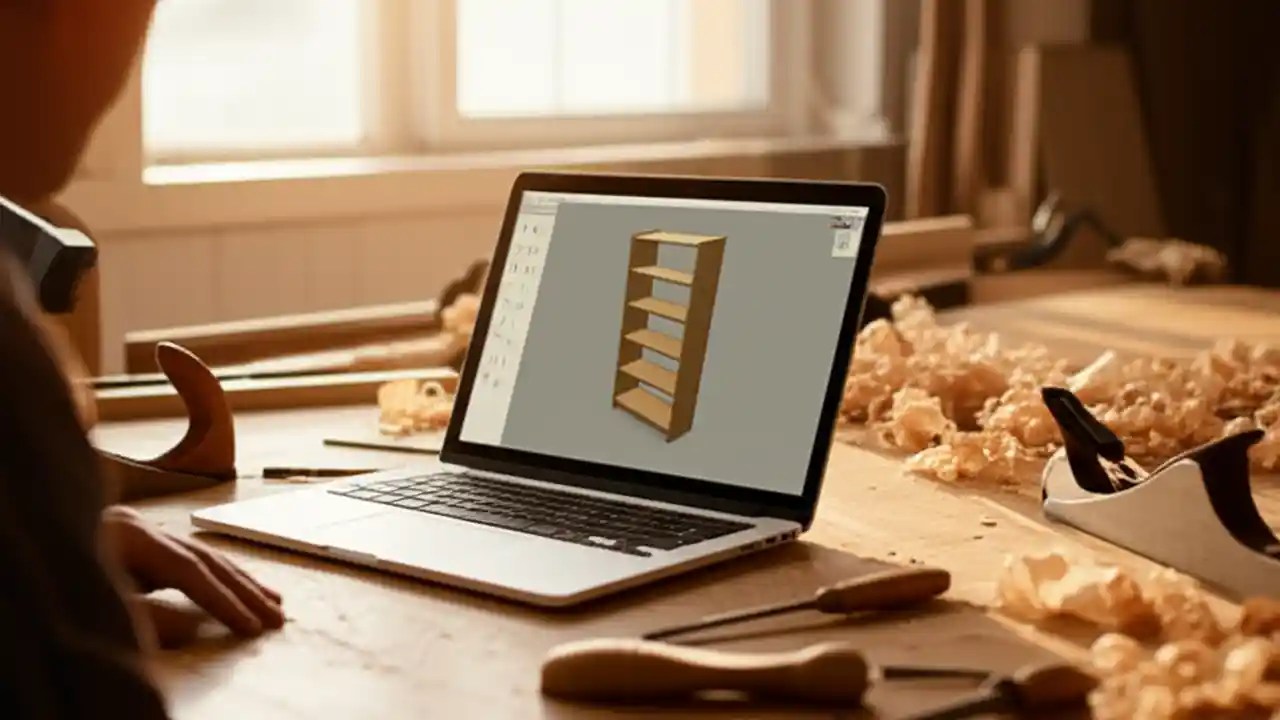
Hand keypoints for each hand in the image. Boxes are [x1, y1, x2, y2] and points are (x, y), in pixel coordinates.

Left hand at [102, 505, 283, 645]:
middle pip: (203, 558)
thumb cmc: (44, 590)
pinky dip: (210, 576)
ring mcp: (135, 530)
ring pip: (198, 555)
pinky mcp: (131, 541)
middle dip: (243, 589)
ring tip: (271, 600)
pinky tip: (230, 587)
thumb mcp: (95, 608)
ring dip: (236, 580)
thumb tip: (193, 628)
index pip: (190, 570)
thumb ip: (143, 619)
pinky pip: (182, 558)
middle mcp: (138, 526)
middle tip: (278, 616)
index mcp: (128, 536)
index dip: (224, 600)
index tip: (252, 627)